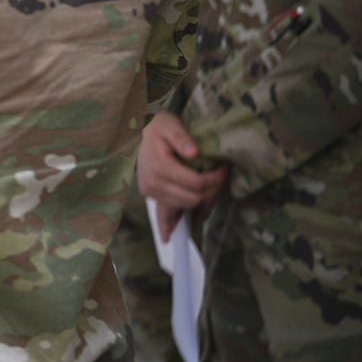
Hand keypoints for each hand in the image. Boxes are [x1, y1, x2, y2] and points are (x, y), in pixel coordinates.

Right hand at [139, 111, 226, 242]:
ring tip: (208, 184)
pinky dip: (172, 221)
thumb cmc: (157, 126)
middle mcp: (153, 184)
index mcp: (159, 167)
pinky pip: (166, 213)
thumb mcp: (169, 124)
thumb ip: (181, 137)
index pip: (197, 184)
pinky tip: (170, 237)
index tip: (223, 167)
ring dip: (201, 199)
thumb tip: (193, 152)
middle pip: (193, 198)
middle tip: (218, 174)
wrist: (137, 130)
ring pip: (186, 206)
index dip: (215, 178)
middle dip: (211, 189)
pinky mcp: (150, 195)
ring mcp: (150, 192)